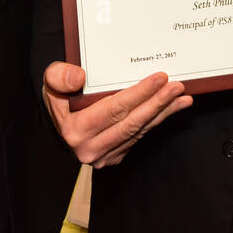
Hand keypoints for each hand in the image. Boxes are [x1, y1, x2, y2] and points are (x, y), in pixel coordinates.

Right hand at [42, 62, 192, 167]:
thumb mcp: (51, 82)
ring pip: (140, 131)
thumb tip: (79, 77)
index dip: (139, 93)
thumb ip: (59, 76)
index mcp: (76, 130)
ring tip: (182, 97)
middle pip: (132, 123)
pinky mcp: (115, 156)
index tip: (160, 78)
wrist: (57, 122)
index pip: (114, 109)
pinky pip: (140, 136)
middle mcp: (91, 148)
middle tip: (178, 87)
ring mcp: (104, 156)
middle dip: (158, 103)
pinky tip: (171, 108)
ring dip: (164, 113)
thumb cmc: (58, 97)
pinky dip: (157, 120)